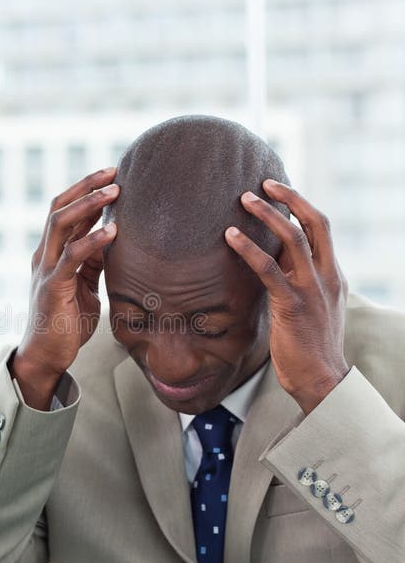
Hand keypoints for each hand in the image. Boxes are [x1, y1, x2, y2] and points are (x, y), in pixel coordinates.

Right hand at [11, 167, 118, 408]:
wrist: (46, 356)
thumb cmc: (66, 322)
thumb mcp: (84, 285)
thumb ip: (92, 262)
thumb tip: (113, 238)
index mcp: (50, 253)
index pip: (64, 211)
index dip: (85, 190)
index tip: (112, 175)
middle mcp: (44, 255)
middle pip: (59, 207)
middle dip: (86, 186)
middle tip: (114, 172)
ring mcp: (46, 270)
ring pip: (61, 224)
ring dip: (89, 204)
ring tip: (114, 192)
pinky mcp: (53, 288)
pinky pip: (72, 258)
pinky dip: (93, 241)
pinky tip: (113, 232)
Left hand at [224, 180, 349, 414]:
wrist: (321, 380)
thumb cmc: (310, 349)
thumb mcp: (314, 309)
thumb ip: (301, 284)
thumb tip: (277, 266)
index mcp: (333, 276)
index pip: (321, 230)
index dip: (300, 207)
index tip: (279, 191)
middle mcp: (327, 276)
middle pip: (316, 222)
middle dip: (290, 198)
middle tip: (264, 183)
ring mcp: (312, 289)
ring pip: (293, 238)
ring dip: (268, 214)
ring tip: (243, 199)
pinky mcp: (292, 304)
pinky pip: (269, 269)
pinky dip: (248, 248)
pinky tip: (230, 237)